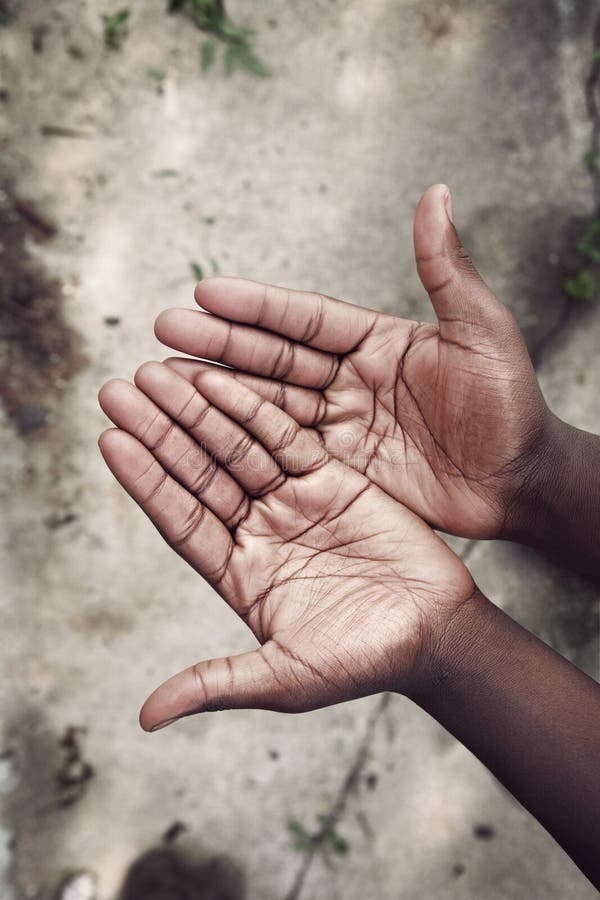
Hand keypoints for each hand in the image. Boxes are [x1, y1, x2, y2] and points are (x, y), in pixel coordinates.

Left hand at [98, 362, 473, 729]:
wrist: (435, 633)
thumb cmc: (360, 663)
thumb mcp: (284, 678)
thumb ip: (217, 683)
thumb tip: (147, 718)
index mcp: (238, 573)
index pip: (179, 519)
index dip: (145, 481)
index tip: (110, 439)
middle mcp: (258, 531)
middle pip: (197, 473)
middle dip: (159, 432)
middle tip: (118, 388)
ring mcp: (292, 501)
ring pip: (234, 446)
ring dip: (197, 410)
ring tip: (159, 372)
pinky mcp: (331, 479)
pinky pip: (286, 438)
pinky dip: (254, 410)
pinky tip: (221, 381)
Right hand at [154, 185, 547, 539]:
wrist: (519, 484)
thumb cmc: (511, 405)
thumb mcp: (482, 332)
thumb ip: (447, 270)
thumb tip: (436, 192)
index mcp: (377, 340)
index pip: (307, 318)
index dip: (259, 305)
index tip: (208, 291)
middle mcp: (350, 378)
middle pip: (275, 357)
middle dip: (220, 342)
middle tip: (163, 328)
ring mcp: (341, 424)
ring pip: (268, 401)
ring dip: (218, 389)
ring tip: (164, 376)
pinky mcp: (338, 468)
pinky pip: (282, 447)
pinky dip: (242, 436)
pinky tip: (201, 425)